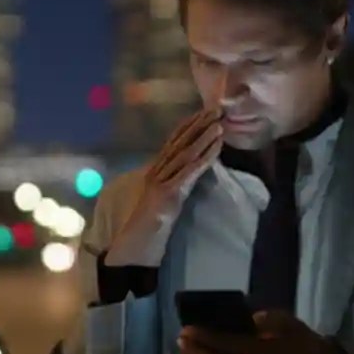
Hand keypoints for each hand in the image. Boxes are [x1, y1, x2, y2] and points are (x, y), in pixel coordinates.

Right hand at [105, 107, 223, 265]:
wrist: (135, 244)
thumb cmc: (148, 226)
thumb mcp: (161, 199)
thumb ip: (170, 184)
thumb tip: (186, 173)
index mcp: (154, 171)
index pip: (172, 143)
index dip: (188, 126)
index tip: (202, 112)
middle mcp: (156, 171)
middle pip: (179, 143)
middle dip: (198, 125)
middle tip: (215, 109)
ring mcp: (162, 181)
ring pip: (185, 153)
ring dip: (203, 136)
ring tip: (219, 123)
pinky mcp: (169, 193)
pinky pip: (190, 171)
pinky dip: (205, 157)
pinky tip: (217, 146)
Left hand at [177, 310, 349, 353]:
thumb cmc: (304, 345)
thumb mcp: (284, 323)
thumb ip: (259, 320)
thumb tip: (237, 321)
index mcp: (258, 353)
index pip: (222, 344)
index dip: (201, 336)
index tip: (187, 327)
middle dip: (191, 353)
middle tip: (180, 338)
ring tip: (184, 352)